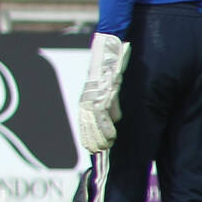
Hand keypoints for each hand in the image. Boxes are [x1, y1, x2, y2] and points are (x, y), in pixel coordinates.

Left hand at [77, 33, 130, 153]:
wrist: (107, 50)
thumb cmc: (108, 69)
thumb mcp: (109, 89)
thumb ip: (111, 104)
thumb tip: (116, 118)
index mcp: (87, 98)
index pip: (85, 121)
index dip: (88, 135)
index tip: (91, 147)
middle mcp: (87, 98)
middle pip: (87, 124)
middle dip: (92, 138)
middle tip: (99, 151)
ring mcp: (94, 96)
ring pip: (94, 122)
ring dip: (100, 136)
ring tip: (106, 146)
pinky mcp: (102, 93)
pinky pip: (102, 114)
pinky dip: (107, 126)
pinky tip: (112, 136)